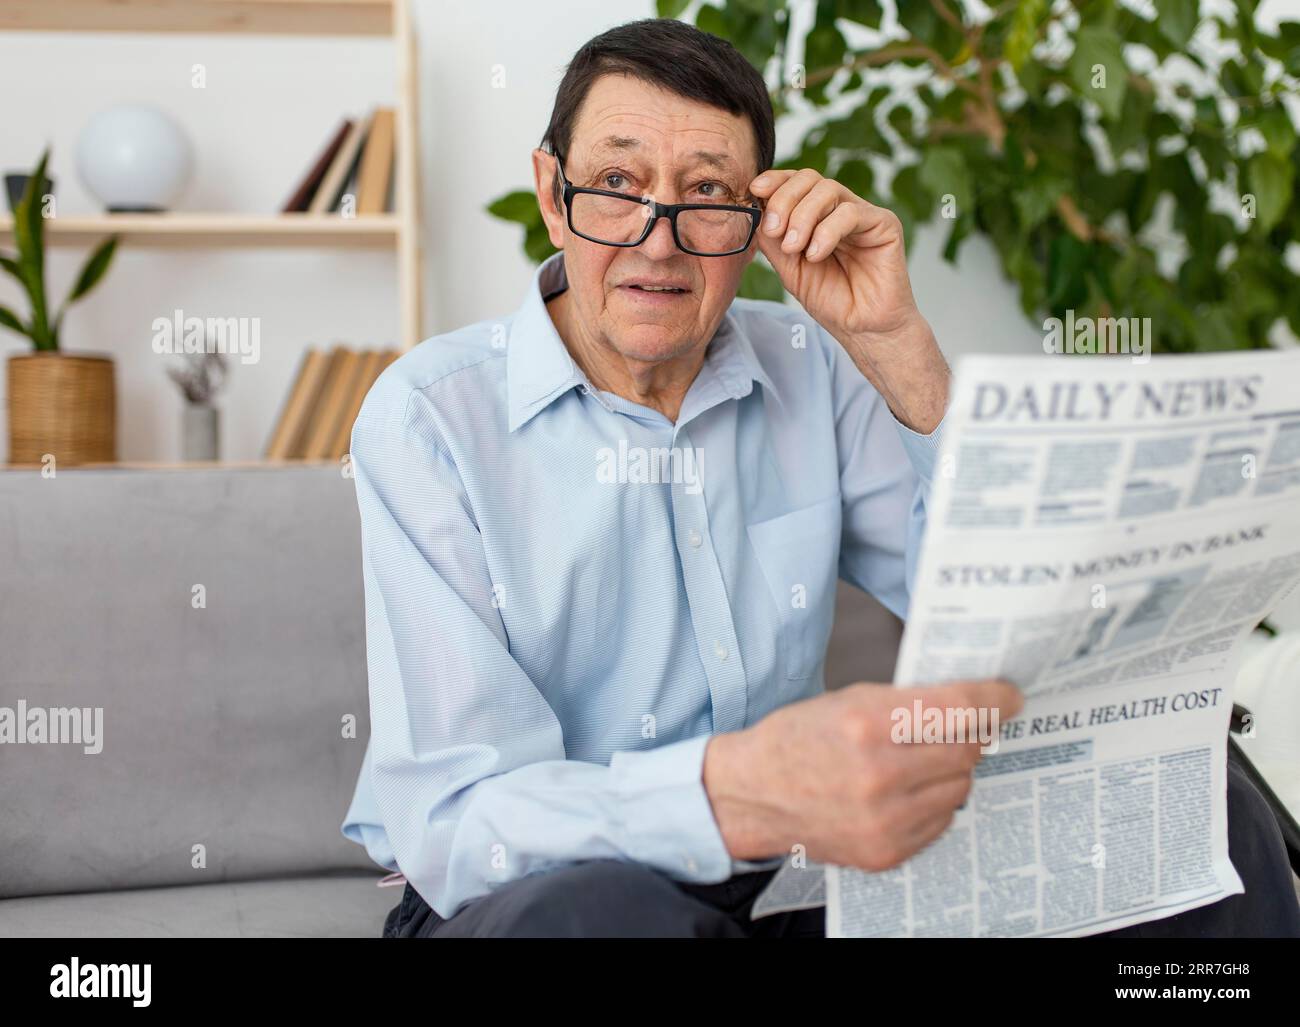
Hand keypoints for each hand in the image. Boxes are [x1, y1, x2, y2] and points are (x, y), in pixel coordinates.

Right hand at [703, 679, 1023, 870]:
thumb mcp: (847, 700)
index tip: (1009, 695)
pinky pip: (941, 820)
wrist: (753, 794)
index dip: (994, 698)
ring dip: (949, 770)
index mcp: (867, 724)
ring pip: (959, 787)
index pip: (958, 709)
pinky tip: (903, 792)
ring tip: (916, 762)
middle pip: (967, 749)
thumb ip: (907, 702)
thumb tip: (969, 704)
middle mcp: (879, 775)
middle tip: (959, 728)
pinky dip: (932, 802)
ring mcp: (885, 820)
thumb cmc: (799, 739)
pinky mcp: (886, 851)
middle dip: (969, 735)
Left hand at [748, 168, 949, 432]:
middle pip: (810, 179)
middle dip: (785, 200)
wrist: (863, 329)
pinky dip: (826, 231)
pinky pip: (850, 213)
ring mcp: (863, 214)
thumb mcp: (789, 269)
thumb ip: (773, 239)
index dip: (776, 180)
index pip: (796, 183)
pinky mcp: (884, 224)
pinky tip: (816, 255)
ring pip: (829, 190)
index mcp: (819, 215)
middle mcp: (841, 209)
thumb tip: (755, 208)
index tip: (755, 190)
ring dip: (803, 217)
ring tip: (795, 248)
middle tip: (775, 230)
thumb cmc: (831, 301)